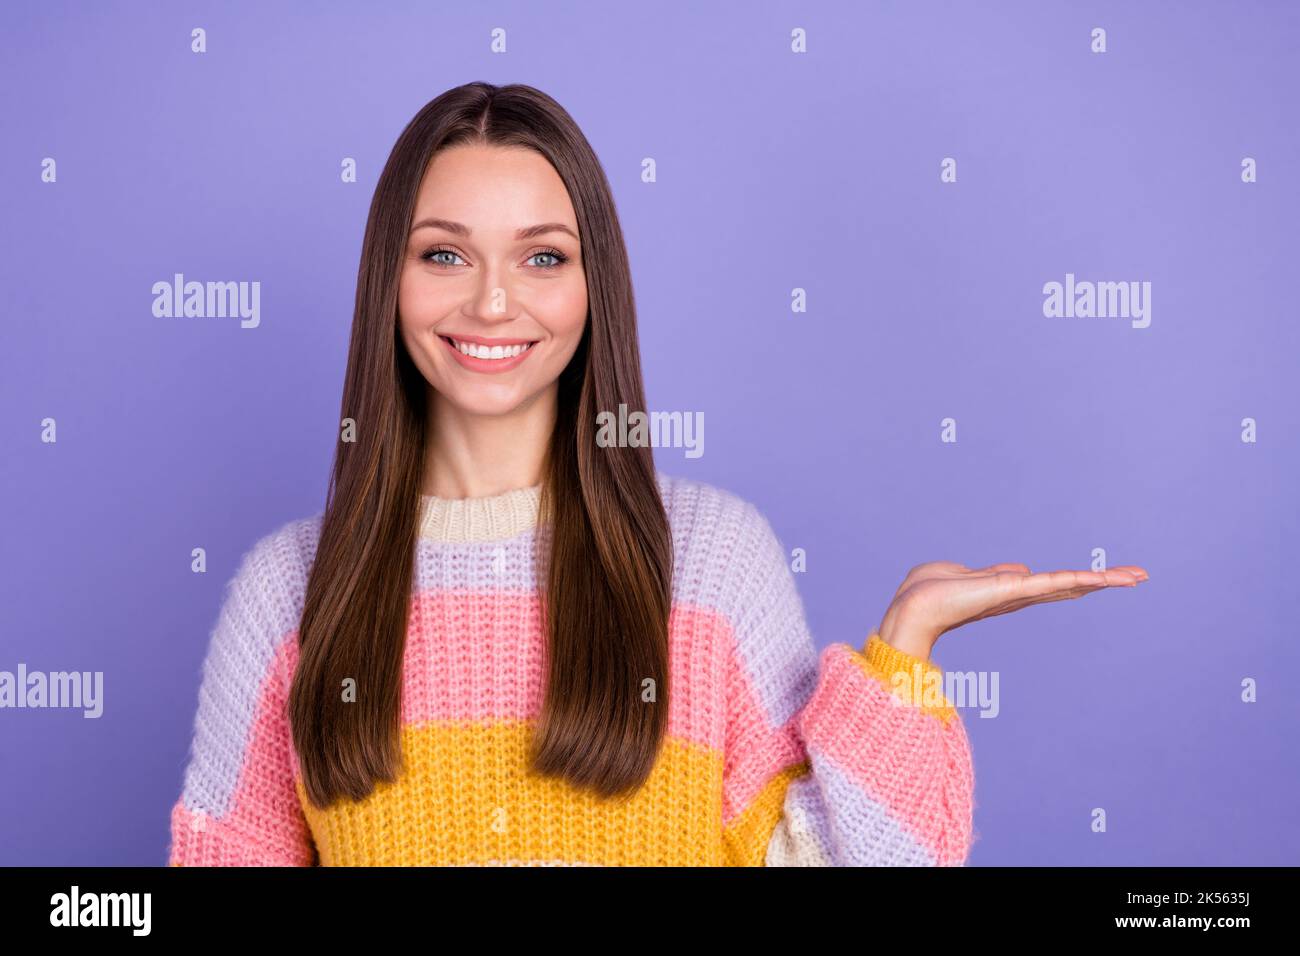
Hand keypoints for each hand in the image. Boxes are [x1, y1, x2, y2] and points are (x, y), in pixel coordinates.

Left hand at [876, 561, 1148, 660]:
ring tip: (1136, 575)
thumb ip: (996, 573)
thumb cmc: (930, 591)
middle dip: (1103, 581)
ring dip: (1103, 579)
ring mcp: (1018, 594)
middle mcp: (1019, 596)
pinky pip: (1053, 582)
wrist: (914, 606)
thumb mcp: (967, 575)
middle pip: (1068, 587)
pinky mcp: (1013, 590)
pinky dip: (1080, 580)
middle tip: (1138, 576)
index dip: (1079, 582)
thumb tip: (1020, 569)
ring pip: (1068, 584)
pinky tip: (1105, 579)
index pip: (1051, 585)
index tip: (1106, 578)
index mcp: (1008, 592)